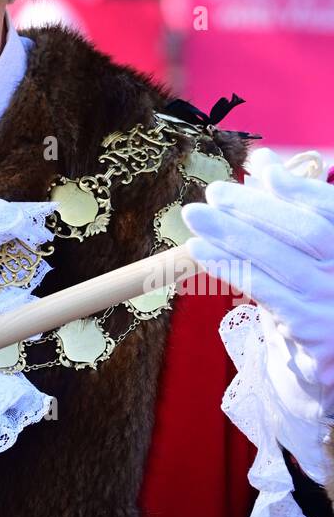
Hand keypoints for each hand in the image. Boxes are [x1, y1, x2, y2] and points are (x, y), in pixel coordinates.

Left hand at [182, 148, 333, 409]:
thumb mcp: (307, 246)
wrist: (323, 356)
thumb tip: (263, 160)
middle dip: (257, 206)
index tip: (264, 171)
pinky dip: (229, 267)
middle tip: (215, 192)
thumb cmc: (311, 288)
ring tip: (195, 216)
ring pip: (281, 260)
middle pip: (307, 231)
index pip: (331, 210)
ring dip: (233, 234)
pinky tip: (201, 250)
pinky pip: (264, 291)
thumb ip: (291, 203)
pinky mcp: (310, 329)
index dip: (301, 188)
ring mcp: (332, 301)